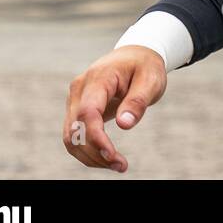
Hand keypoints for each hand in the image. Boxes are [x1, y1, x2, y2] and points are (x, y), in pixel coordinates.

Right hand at [62, 45, 166, 172]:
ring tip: (117, 165)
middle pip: (75, 129)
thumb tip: (125, 124)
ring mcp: (75, 99)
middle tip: (121, 166)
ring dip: (90, 156)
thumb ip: (138, 100)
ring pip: (71, 137)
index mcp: (98, 78)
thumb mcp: (151, 80)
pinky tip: (107, 157)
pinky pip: (76, 135)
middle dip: (95, 152)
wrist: (135, 56)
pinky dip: (88, 150)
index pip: (88, 112)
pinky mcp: (77, 109)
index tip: (112, 155)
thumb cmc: (145, 66)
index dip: (96, 137)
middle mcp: (80, 89)